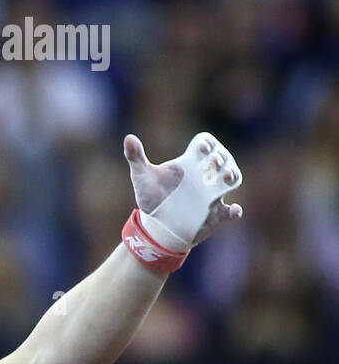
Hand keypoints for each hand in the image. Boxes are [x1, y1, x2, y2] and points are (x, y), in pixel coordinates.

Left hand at [123, 132, 242, 248]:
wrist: (154, 225)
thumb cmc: (151, 197)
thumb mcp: (142, 177)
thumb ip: (136, 157)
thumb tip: (128, 138)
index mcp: (191, 163)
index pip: (207, 147)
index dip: (207, 144)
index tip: (201, 148)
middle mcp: (205, 176)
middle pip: (222, 161)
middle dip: (221, 159)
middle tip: (214, 163)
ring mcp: (212, 195)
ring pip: (231, 181)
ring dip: (232, 176)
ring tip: (227, 177)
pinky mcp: (215, 215)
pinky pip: (229, 212)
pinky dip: (234, 212)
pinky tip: (234, 211)